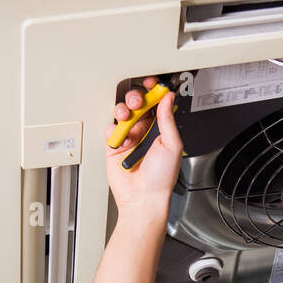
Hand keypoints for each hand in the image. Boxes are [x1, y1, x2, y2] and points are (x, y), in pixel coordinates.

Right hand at [105, 76, 183, 216]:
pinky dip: (114, 128)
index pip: (157, 103)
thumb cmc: (161, 179)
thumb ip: (167, 120)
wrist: (143, 198)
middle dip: (136, 98)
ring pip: (123, 112)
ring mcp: (130, 137)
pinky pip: (111, 128)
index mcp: (162, 129)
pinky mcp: (115, 145)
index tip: (153, 84)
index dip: (154, 91)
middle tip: (138, 102)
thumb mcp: (172, 145)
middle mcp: (145, 131)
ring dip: (124, 109)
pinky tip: (121, 137)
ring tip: (127, 116)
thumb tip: (167, 98)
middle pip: (138, 104)